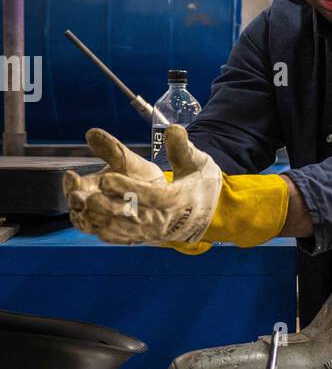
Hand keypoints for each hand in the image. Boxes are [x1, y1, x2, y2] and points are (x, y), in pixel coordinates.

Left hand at [63, 126, 221, 244]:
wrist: (211, 212)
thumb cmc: (201, 183)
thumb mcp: (198, 161)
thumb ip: (182, 147)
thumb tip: (172, 129)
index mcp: (180, 198)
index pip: (151, 195)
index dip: (127, 188)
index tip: (106, 178)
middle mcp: (168, 219)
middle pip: (135, 216)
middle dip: (109, 207)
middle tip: (87, 197)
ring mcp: (159, 231)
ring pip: (128, 229)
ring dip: (104, 221)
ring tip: (83, 210)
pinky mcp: (151, 237)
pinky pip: (129, 239)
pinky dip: (110, 235)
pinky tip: (92, 227)